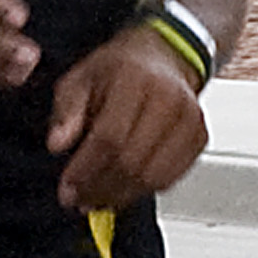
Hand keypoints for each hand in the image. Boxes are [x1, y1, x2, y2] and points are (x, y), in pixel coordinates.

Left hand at [49, 23, 211, 215]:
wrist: (164, 57)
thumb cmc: (120, 69)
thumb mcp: (80, 79)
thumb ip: (66, 111)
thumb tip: (57, 144)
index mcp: (135, 79)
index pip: (110, 137)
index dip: (86, 169)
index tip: (67, 189)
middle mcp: (168, 98)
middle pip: (132, 161)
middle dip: (100, 188)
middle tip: (79, 200)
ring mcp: (189, 119)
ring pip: (153, 176)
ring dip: (121, 195)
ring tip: (97, 200)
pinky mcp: (199, 137)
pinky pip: (171, 177)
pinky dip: (143, 190)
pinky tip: (122, 189)